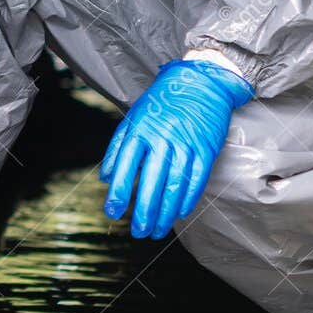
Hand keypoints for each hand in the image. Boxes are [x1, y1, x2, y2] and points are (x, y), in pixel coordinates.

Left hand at [101, 59, 253, 238]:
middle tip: (138, 231)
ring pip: (174, 185)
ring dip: (165, 212)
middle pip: (151, 181)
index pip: (126, 165)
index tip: (112, 212)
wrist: (201, 81)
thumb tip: (105, 177)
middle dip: (144, 211)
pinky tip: (179, 213)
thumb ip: (118, 147)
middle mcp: (163, 137)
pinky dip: (188, 198)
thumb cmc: (163, 101)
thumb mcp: (134, 116)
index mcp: (141, 129)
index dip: (119, 192)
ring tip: (156, 230)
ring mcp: (186, 143)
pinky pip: (197, 179)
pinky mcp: (206, 148)